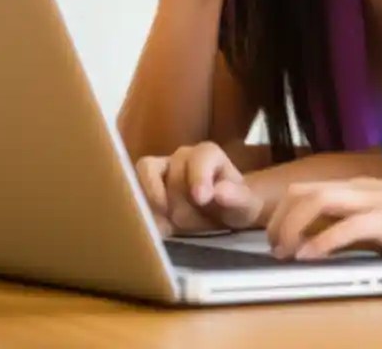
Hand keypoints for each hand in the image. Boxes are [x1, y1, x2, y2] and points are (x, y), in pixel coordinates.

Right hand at [134, 142, 264, 235]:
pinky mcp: (147, 183)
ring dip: (154, 202)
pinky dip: (143, 208)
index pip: (199, 158)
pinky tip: (155, 228)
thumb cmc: (235, 204)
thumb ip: (235, 197)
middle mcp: (183, 156)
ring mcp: (162, 167)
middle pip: (173, 174)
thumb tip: (219, 192)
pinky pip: (136, 187)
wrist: (222, 213)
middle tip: (188, 224)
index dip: (198, 176)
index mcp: (208, 154)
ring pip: (147, 174)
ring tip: (165, 225)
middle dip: (180, 202)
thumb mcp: (245, 204)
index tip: (201, 199)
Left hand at [266, 178, 381, 259]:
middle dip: (279, 219)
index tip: (276, 238)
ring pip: (317, 202)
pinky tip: (310, 256)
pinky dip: (322, 241)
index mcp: (362, 187)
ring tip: (284, 252)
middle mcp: (363, 188)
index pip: (309, 190)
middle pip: (303, 192)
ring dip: (292, 227)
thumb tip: (333, 240)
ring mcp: (376, 201)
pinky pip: (346, 227)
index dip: (284, 213)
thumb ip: (362, 224)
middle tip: (273, 248)